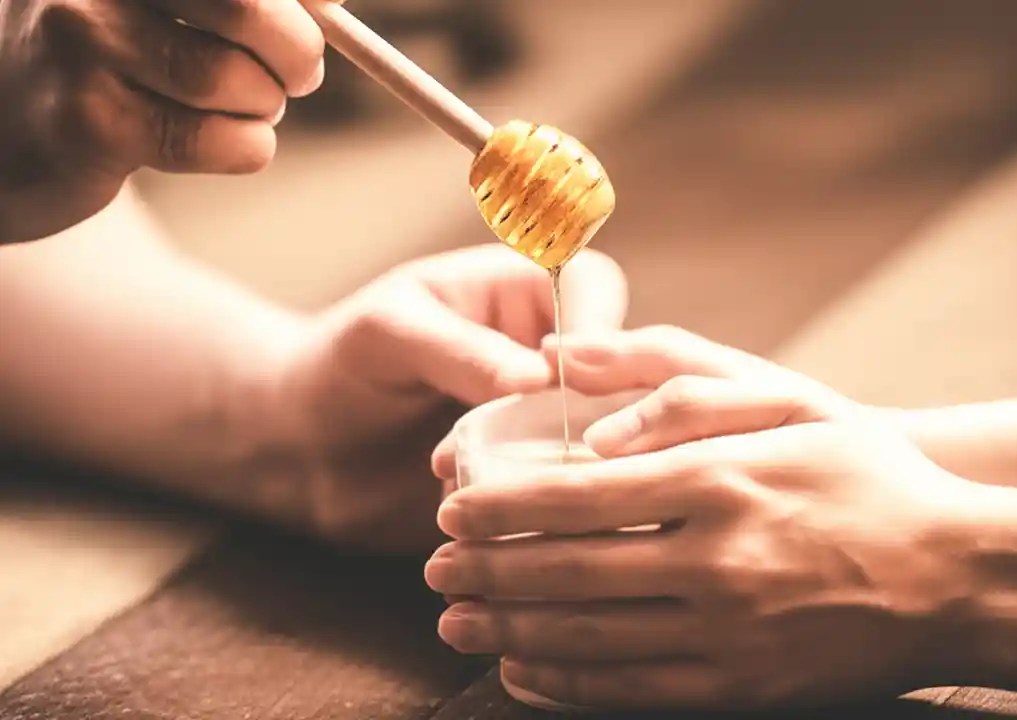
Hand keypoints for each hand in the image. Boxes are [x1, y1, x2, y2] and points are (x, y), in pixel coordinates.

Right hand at [0, 0, 324, 242]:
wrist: (10, 136)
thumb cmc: (112, 55)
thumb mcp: (166, 2)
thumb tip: (332, 0)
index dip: (302, 0)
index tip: (328, 9)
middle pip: (253, 6)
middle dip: (298, 51)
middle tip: (299, 73)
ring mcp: (82, 43)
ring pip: (240, 81)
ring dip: (264, 107)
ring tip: (238, 105)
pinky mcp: (91, 122)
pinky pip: (224, 141)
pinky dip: (248, 147)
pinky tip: (219, 141)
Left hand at [265, 246, 626, 550]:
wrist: (302, 451)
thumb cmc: (342, 363)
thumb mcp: (391, 334)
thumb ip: (461, 349)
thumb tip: (536, 377)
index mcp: (528, 292)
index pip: (596, 296)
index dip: (598, 339)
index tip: (562, 385)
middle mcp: (554, 359)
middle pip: (617, 376)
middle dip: (585, 418)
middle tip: (533, 452)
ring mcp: (552, 424)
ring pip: (600, 446)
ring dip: (556, 475)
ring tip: (488, 493)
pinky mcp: (538, 485)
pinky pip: (566, 500)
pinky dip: (541, 519)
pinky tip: (495, 532)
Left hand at [426, 327, 987, 709]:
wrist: (964, 577)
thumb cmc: (872, 476)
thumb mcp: (790, 402)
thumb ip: (678, 384)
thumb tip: (581, 388)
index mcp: (717, 481)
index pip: (573, 497)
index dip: (498, 508)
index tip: (449, 508)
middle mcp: (714, 560)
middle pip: (564, 573)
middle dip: (483, 573)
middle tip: (430, 572)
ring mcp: (728, 632)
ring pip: (586, 639)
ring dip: (508, 631)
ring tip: (455, 624)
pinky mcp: (744, 686)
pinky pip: (632, 692)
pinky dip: (567, 683)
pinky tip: (526, 670)